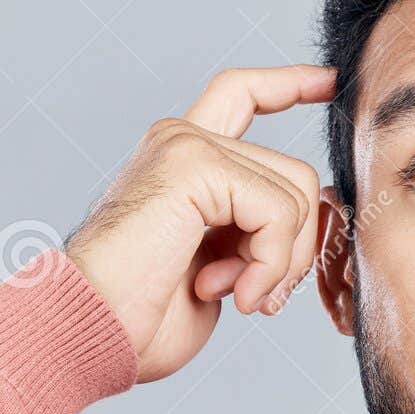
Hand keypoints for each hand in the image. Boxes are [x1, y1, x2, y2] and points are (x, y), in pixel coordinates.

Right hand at [65, 63, 335, 382]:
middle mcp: (180, 140)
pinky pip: (279, 213)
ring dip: (281, 264)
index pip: (241, 96)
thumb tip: (315, 221)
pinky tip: (234, 295)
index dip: (288, 85)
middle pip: (296, 174)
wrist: (86, 332)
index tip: (329, 81)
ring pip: (297, 194)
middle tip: (259, 295)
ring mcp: (185, 146)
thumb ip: (255, 233)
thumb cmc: (140, 319)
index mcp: (182, 161)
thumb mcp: (217, 269)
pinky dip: (271, 265)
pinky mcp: (194, 166)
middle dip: (298, 248)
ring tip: (235, 295)